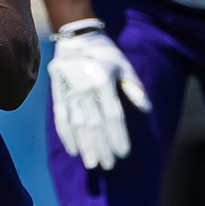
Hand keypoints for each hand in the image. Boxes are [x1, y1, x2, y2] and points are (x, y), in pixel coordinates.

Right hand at [48, 23, 151, 170]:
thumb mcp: (125, 67)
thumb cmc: (107, 55)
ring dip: (85, 146)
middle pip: (95, 124)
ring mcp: (69, 93)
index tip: (123, 153)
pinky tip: (74, 150)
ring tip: (92, 163)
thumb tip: (146, 108)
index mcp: (103, 82)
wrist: (76, 40)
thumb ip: (134, 87)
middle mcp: (85, 89)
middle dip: (102, 147)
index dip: (118, 136)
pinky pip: (61, 119)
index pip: (113, 116)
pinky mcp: (58, 95)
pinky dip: (67, 136)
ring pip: (78, 125)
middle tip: (109, 165)